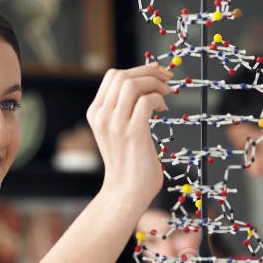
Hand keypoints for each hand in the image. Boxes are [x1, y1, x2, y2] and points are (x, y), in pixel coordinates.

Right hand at [86, 64, 171, 201]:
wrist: (126, 193)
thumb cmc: (129, 165)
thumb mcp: (118, 133)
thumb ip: (123, 112)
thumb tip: (146, 88)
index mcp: (96, 113)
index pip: (113, 76)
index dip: (138, 70)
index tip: (156, 75)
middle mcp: (102, 116)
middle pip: (123, 76)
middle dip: (149, 72)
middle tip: (167, 80)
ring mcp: (115, 124)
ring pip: (133, 84)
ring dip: (155, 83)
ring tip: (166, 94)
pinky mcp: (133, 133)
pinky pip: (147, 101)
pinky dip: (159, 99)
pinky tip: (164, 109)